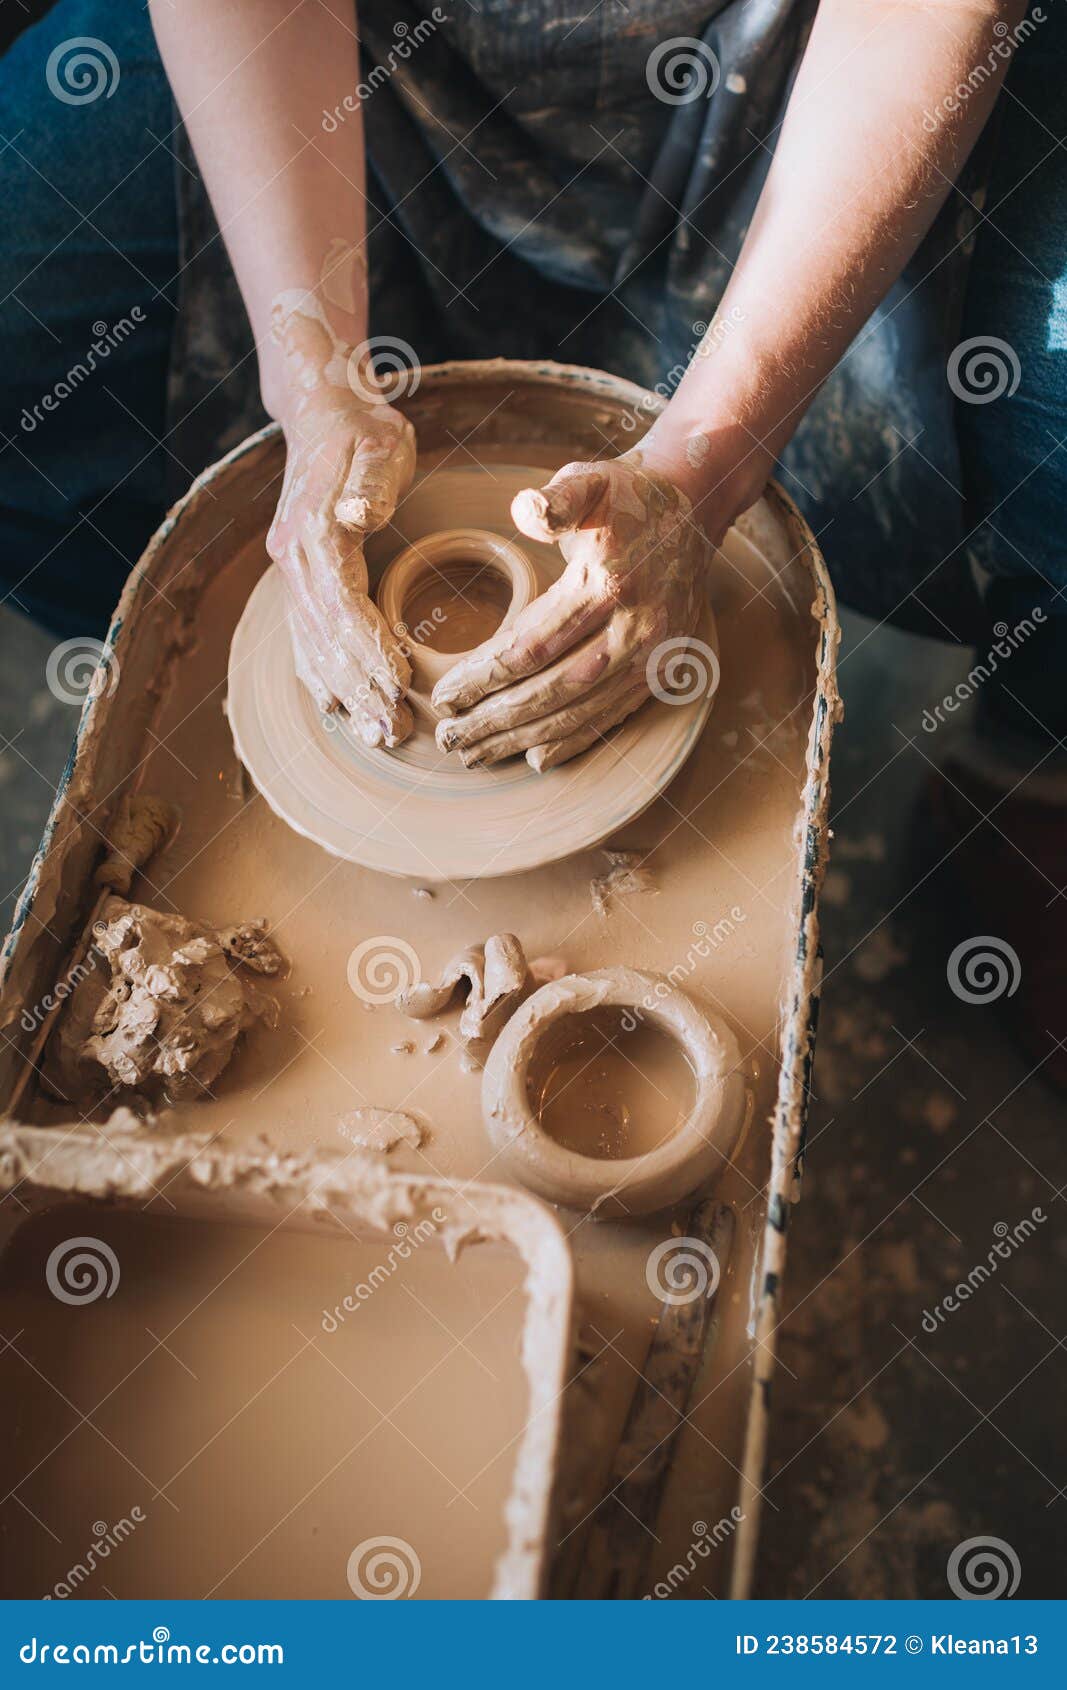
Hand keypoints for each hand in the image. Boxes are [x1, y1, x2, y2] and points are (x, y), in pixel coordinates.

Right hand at [267, 361, 416, 748]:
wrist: (322, 410)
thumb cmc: (364, 427)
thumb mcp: (379, 441)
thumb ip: (371, 481)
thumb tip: (359, 516)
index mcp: (316, 532)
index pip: (342, 605)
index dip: (369, 648)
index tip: (398, 683)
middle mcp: (294, 559)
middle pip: (325, 640)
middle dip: (359, 689)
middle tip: (393, 732)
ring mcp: (291, 572)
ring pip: (312, 647)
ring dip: (342, 695)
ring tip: (374, 734)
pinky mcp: (299, 577)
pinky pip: (305, 638)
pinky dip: (320, 677)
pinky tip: (337, 710)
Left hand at [431, 454, 712, 770]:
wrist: (692, 511)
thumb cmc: (624, 497)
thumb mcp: (589, 479)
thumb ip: (557, 497)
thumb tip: (528, 510)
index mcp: (609, 584)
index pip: (532, 645)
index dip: (483, 676)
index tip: (444, 695)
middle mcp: (635, 629)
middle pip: (551, 690)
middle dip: (495, 719)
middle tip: (450, 739)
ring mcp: (651, 657)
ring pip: (578, 712)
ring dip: (523, 739)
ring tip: (477, 755)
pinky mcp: (659, 673)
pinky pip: (610, 718)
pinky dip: (572, 742)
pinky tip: (534, 759)